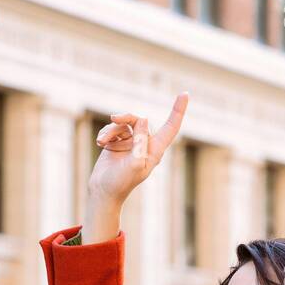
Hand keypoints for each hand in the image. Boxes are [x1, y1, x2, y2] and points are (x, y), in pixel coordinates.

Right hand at [86, 92, 188, 207]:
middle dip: (126, 117)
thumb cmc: (121, 182)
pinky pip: (113, 128)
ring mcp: (131, 142)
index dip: (178, 111)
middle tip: (113, 118)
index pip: (171, 127)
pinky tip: (100, 143)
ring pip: (124, 123)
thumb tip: (143, 119)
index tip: (184, 94)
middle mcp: (145, 144)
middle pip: (140, 120)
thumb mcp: (134, 163)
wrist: (103, 191)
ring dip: (111, 130)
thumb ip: (140, 142)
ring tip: (102, 141)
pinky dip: (106, 134)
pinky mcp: (118, 142)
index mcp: (155, 150)